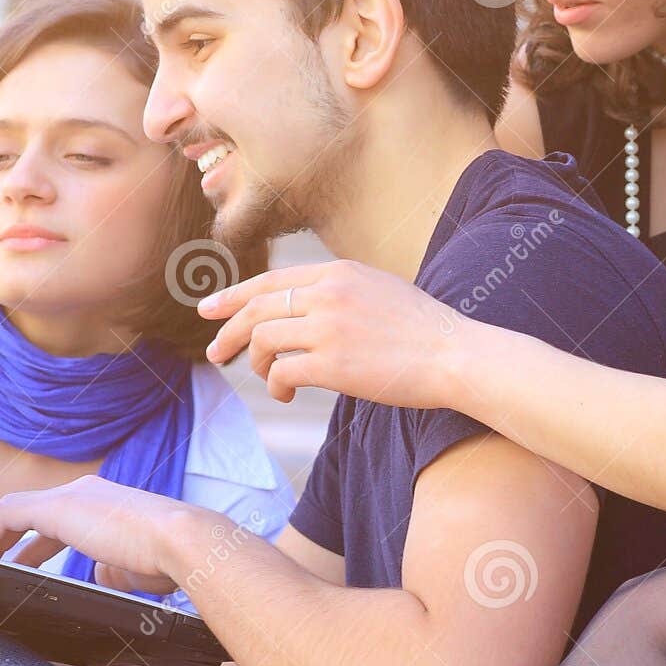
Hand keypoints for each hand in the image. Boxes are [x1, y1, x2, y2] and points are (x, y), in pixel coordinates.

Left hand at [0, 475, 198, 595]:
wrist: (180, 541)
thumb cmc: (166, 559)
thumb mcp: (132, 568)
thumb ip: (111, 566)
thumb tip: (100, 573)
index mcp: (105, 505)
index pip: (59, 520)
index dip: (35, 543)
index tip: (22, 565)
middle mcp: (86, 492)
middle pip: (33, 512)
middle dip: (9, 541)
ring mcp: (73, 495)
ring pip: (16, 509)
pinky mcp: (58, 506)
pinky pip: (7, 514)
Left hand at [198, 259, 465, 408]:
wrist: (456, 355)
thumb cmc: (423, 330)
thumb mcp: (378, 288)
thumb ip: (338, 290)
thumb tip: (297, 304)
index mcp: (338, 272)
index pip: (271, 281)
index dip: (233, 296)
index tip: (209, 310)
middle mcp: (328, 293)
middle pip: (256, 309)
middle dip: (227, 332)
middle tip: (214, 353)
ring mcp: (328, 328)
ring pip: (262, 341)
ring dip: (256, 363)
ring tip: (268, 378)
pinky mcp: (332, 365)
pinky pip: (280, 372)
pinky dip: (275, 385)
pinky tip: (285, 393)